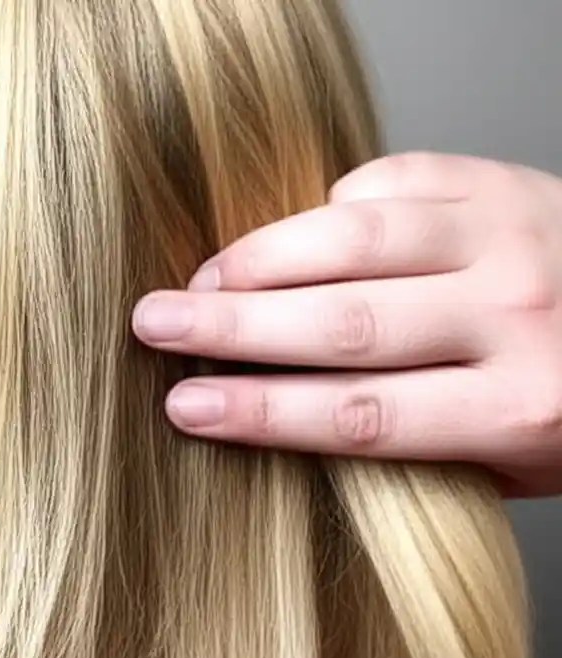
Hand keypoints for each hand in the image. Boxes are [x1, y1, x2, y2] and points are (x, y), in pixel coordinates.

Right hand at [132, 152, 561, 497]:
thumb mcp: (512, 459)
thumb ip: (413, 436)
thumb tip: (282, 411)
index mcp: (522, 409)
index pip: (360, 413)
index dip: (258, 413)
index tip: (185, 408)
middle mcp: (516, 318)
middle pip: (341, 324)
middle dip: (229, 328)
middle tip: (152, 324)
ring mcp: (510, 236)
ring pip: (353, 244)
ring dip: (258, 260)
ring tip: (199, 282)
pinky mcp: (500, 180)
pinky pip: (389, 182)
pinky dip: (327, 209)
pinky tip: (292, 241)